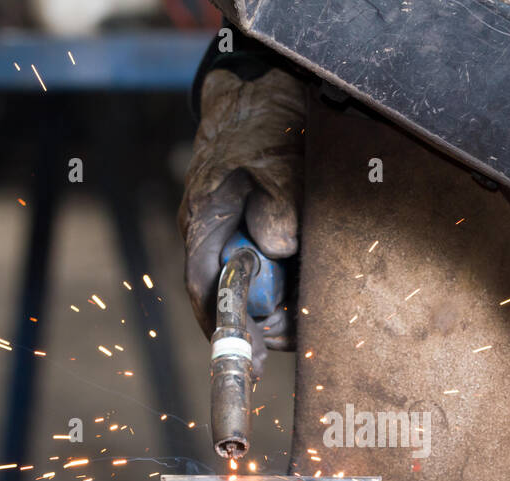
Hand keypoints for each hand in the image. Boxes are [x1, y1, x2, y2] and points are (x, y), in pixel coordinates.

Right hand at [178, 68, 304, 345]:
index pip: (205, 290)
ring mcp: (230, 236)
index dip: (228, 328)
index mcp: (204, 222)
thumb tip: (282, 247)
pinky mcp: (251, 233)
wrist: (262, 95)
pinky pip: (266, 269)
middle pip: (230, 297)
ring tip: (303, 321)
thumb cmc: (263, 124)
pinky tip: (306, 294)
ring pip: (251, 287)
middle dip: (260, 324)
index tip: (253, 356)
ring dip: (278, 306)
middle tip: (289, 341)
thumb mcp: (276, 160)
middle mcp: (211, 235)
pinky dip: (285, 285)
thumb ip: (280, 203)